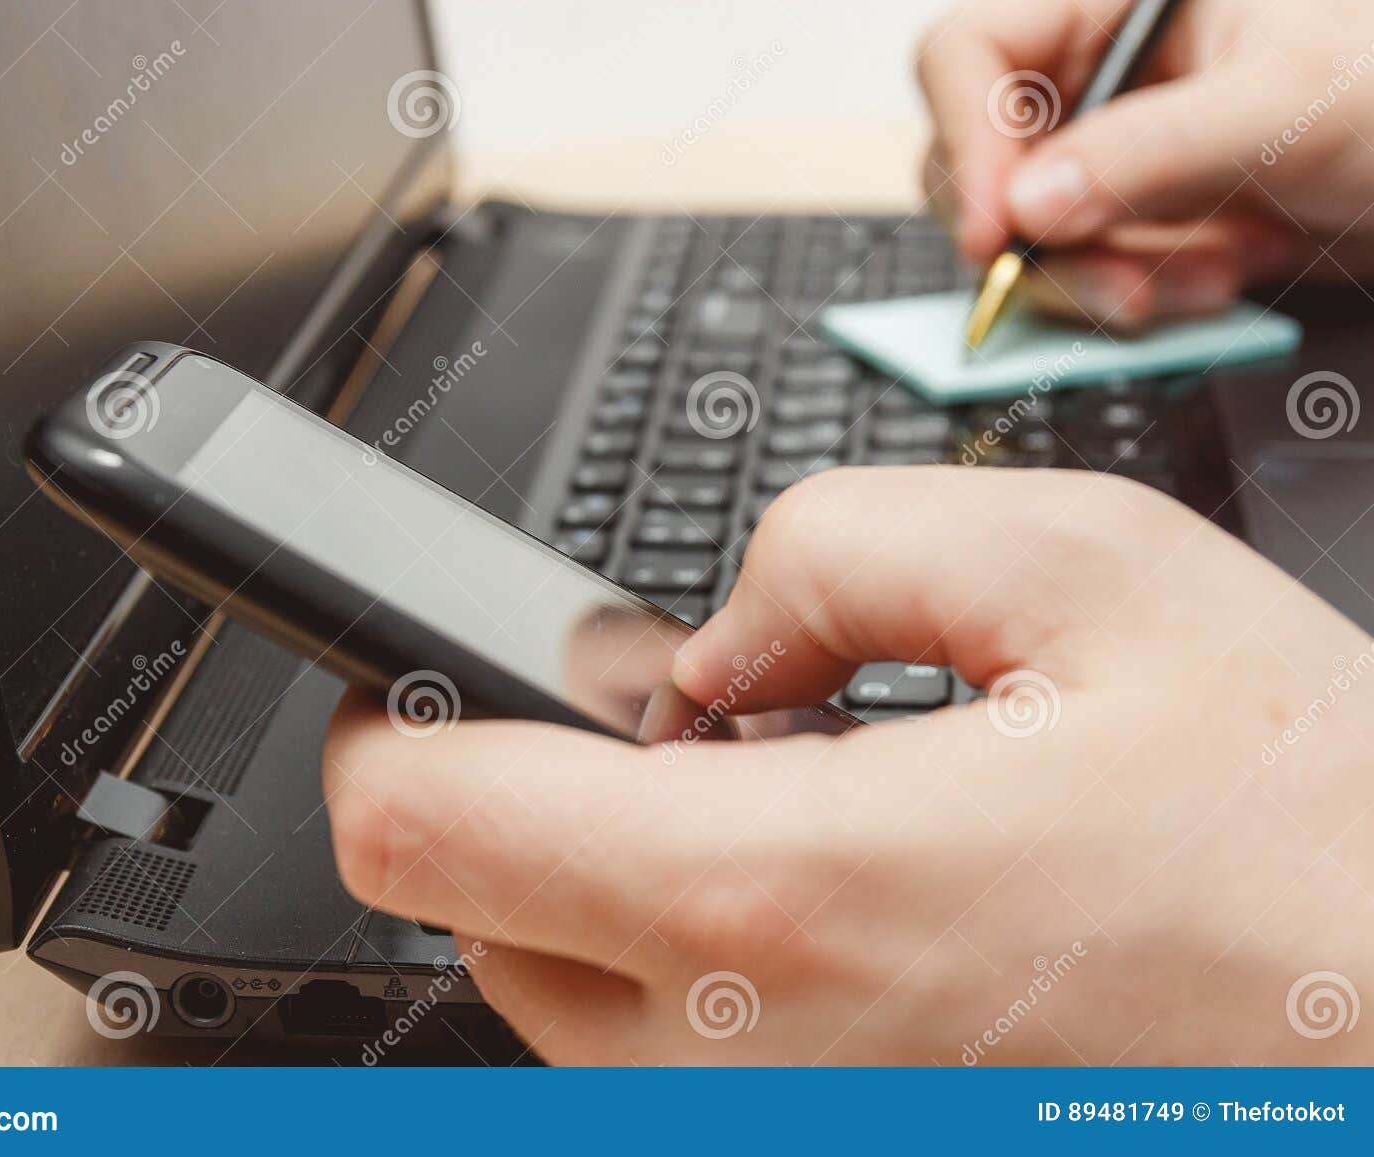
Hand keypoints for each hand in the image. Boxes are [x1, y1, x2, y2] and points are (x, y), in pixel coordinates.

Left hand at [321, 469, 1373, 1063]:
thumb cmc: (1310, 839)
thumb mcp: (1092, 579)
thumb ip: (843, 551)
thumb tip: (719, 634)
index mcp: (784, 900)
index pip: (428, 837)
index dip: (383, 740)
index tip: (409, 690)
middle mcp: (752, 1073)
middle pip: (484, 926)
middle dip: (524, 808)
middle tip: (664, 737)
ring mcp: (791, 1146)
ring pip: (572, 1017)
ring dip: (616, 899)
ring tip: (788, 821)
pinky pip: (679, 1087)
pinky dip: (699, 992)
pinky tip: (839, 923)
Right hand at [918, 0, 1373, 328]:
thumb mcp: (1282, 109)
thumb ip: (1151, 151)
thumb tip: (1030, 205)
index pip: (971, 55)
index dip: (967, 144)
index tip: (997, 234)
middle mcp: (1091, 69)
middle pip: (986, 163)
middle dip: (1050, 242)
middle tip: (1119, 287)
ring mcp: (1103, 146)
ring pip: (1030, 236)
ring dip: (1114, 279)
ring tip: (1217, 274)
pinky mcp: (1125, 212)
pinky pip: (1082, 271)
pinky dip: (1145, 292)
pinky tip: (1223, 273)